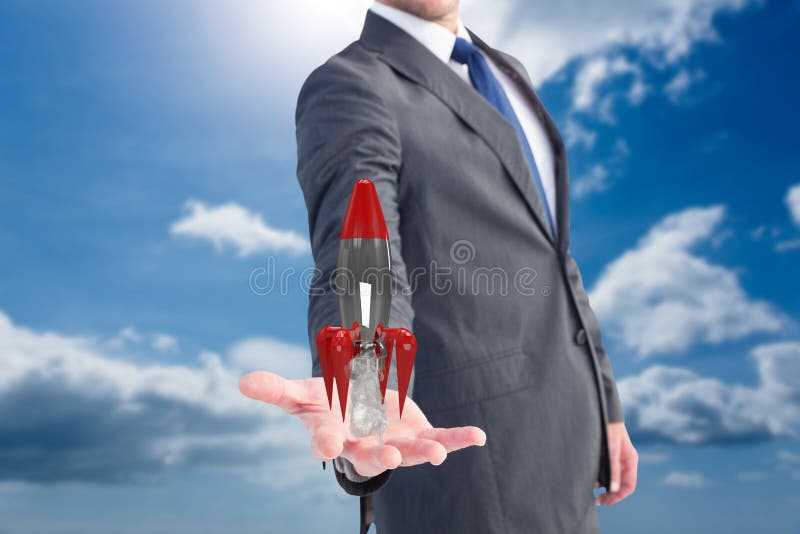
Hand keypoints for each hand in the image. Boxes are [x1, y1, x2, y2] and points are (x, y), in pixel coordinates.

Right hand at [239, 371, 486, 476]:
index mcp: (333, 435)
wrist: (359, 408)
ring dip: (423, 453)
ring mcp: (394, 443)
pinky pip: (441, 439)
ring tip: (436, 454)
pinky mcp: (419, 436)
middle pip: (369, 455)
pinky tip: (478, 436)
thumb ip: (275, 389)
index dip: (325, 443)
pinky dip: (459, 439)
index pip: (325, 442)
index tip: (324, 445)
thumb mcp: (301, 393)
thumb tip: (240, 381)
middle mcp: (364, 445)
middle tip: (386, 455)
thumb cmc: (327, 403)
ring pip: (409, 453)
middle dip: (378, 456)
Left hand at [596, 422, 637, 504]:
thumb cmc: (609, 428)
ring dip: (604, 487)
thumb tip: (614, 489)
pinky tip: (591, 480)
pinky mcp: (610, 456)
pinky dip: (601, 478)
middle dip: (611, 494)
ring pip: (614, 479)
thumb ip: (613, 468)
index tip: (606, 501)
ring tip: (592, 491)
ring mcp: (618, 459)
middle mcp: (626, 462)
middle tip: (597, 501)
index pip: (629, 486)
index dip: (618, 496)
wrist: (603, 412)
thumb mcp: (611, 450)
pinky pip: (608, 472)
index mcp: (630, 461)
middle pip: (621, 485)